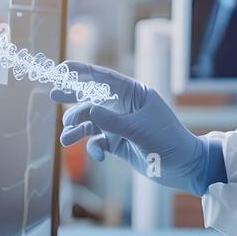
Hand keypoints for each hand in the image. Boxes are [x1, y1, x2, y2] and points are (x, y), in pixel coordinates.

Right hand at [52, 62, 223, 194]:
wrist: (183, 167)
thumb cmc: (167, 141)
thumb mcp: (138, 130)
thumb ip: (111, 120)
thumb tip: (87, 109)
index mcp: (134, 94)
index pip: (105, 78)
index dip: (83, 71)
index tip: (62, 67)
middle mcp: (125, 106)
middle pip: (93, 96)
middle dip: (73, 97)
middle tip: (53, 95)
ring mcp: (121, 125)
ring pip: (91, 121)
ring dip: (77, 129)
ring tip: (65, 138)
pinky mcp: (119, 143)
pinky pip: (98, 141)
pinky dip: (94, 148)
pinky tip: (100, 157)